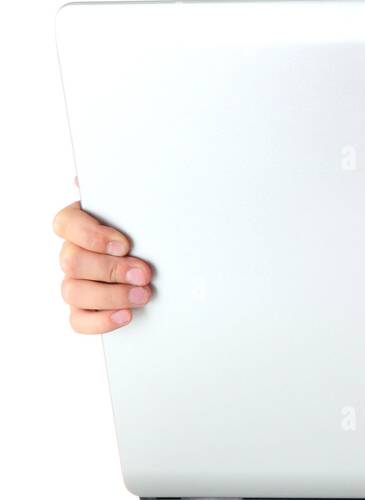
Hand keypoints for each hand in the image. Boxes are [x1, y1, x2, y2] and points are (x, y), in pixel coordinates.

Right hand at [53, 196, 152, 333]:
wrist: (161, 260)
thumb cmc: (147, 231)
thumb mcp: (141, 211)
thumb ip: (125, 195)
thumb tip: (95, 179)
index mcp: (80, 223)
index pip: (66, 223)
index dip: (92, 235)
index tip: (124, 244)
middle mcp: (72, 252)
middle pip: (71, 262)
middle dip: (111, 269)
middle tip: (144, 273)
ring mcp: (75, 282)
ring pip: (73, 291)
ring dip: (111, 294)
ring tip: (143, 294)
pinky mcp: (83, 308)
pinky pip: (78, 320)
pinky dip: (101, 321)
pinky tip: (125, 315)